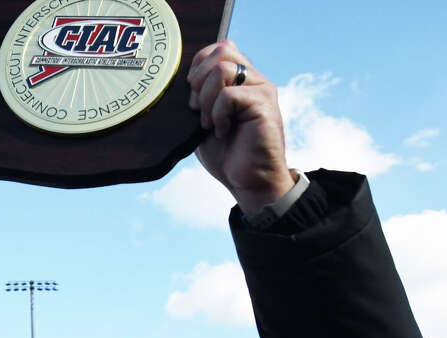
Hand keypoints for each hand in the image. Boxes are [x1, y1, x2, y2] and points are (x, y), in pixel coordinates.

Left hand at [186, 40, 293, 213]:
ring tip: (210, 123)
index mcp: (240, 79)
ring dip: (207, 99)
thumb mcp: (204, 120)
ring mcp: (261, 89)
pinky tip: (222, 131)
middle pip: (222, 50)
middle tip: (198, 110)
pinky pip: (229, 94)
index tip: (192, 97)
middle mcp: (254, 79)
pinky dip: (218, 114)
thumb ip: (199, 96)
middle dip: (199, 80)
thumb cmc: (228, 154)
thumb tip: (182, 80)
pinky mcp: (264, 104)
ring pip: (223, 69)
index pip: (218, 48)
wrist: (248, 181)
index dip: (198, 66)